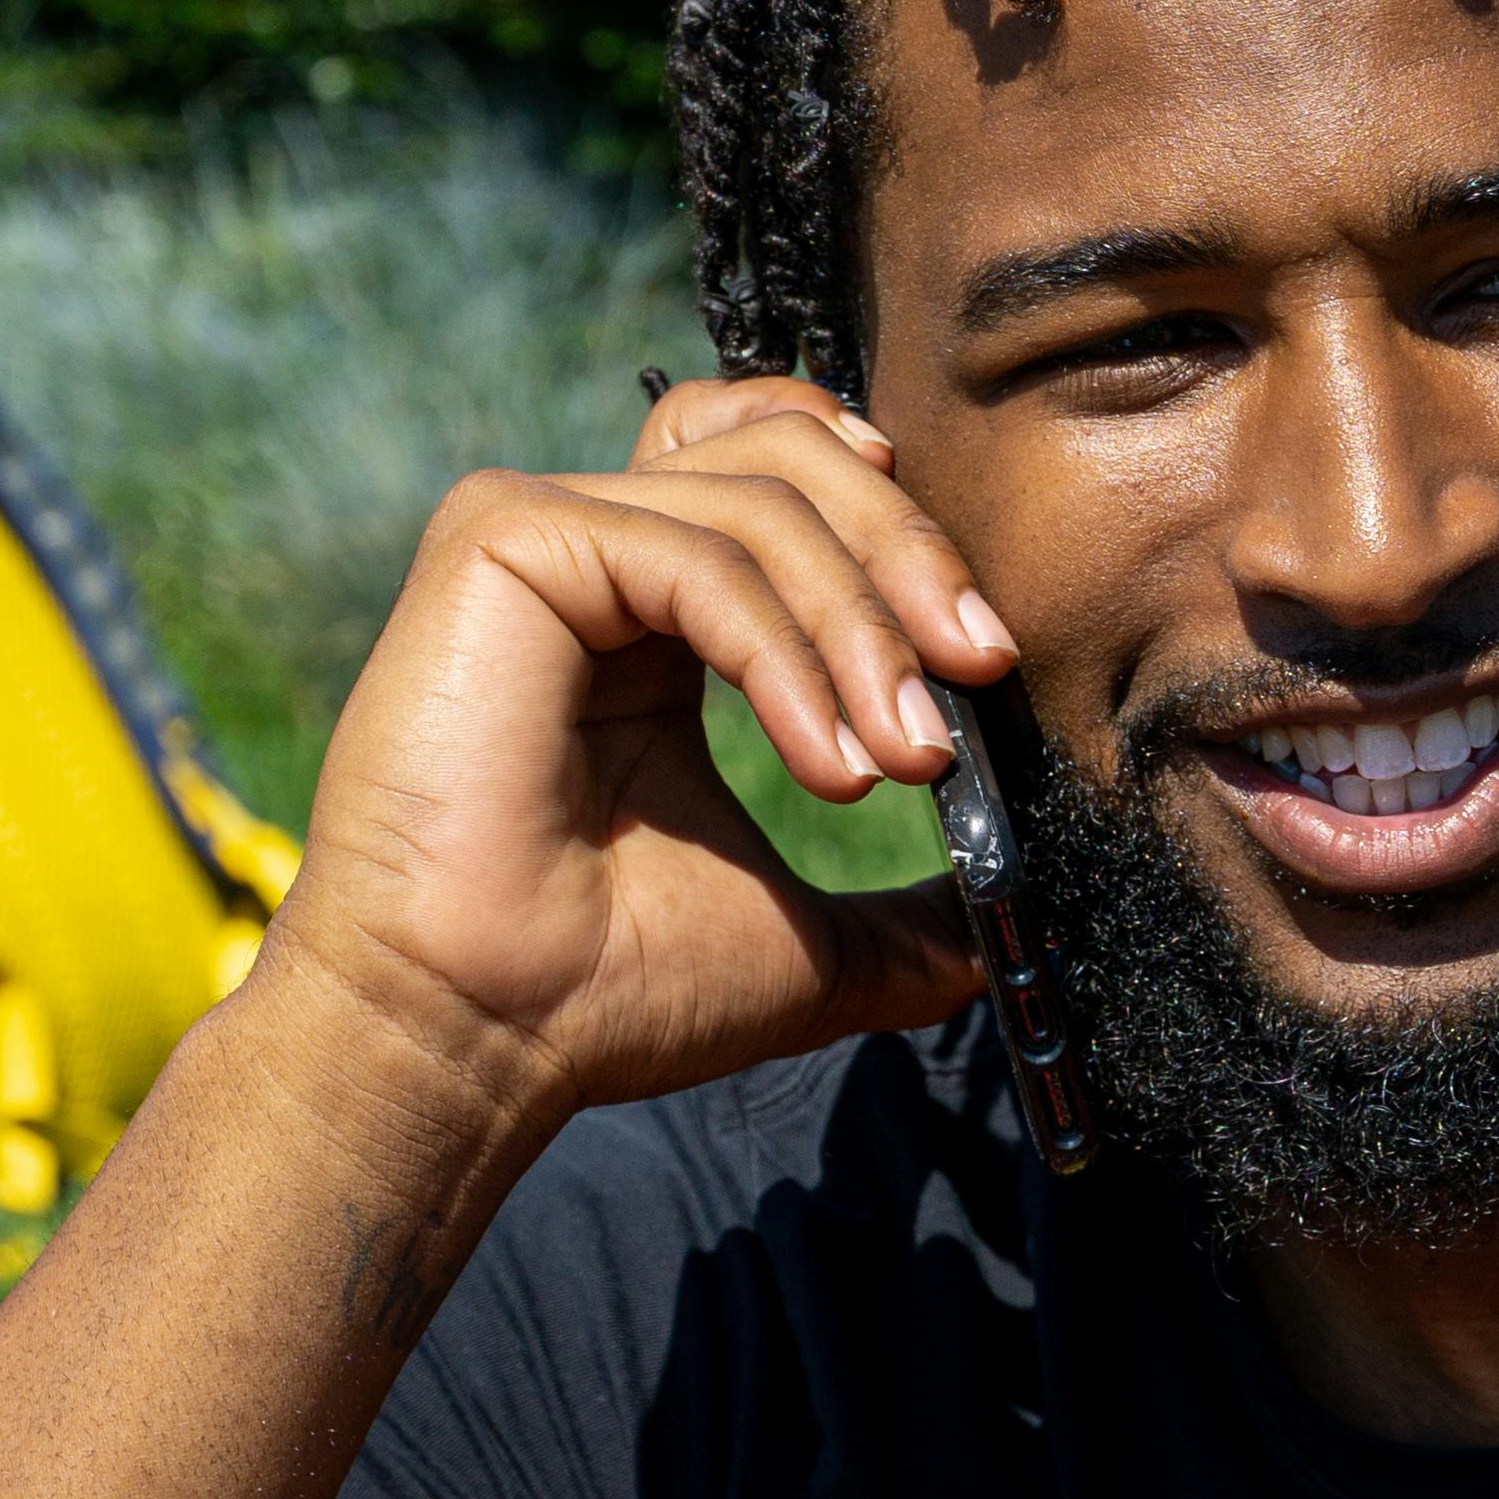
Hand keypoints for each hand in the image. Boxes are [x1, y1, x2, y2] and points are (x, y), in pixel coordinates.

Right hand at [268, 377, 1002, 1112]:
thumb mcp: (807, 936)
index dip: (888, 510)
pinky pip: (695, 556)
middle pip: (788, 461)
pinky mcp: (501, 541)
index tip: (974, 633)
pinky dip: (786, 653)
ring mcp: (541, 532)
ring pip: (757, 506)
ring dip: (861, 630)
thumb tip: (1017, 919)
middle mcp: (592, 551)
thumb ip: (911, 906)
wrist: (481, 1038)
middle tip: (983, 672)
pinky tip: (831, 764)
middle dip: (908, 558)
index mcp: (652, 612)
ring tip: (903, 763)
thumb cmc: (607, 994)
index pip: (781, 466)